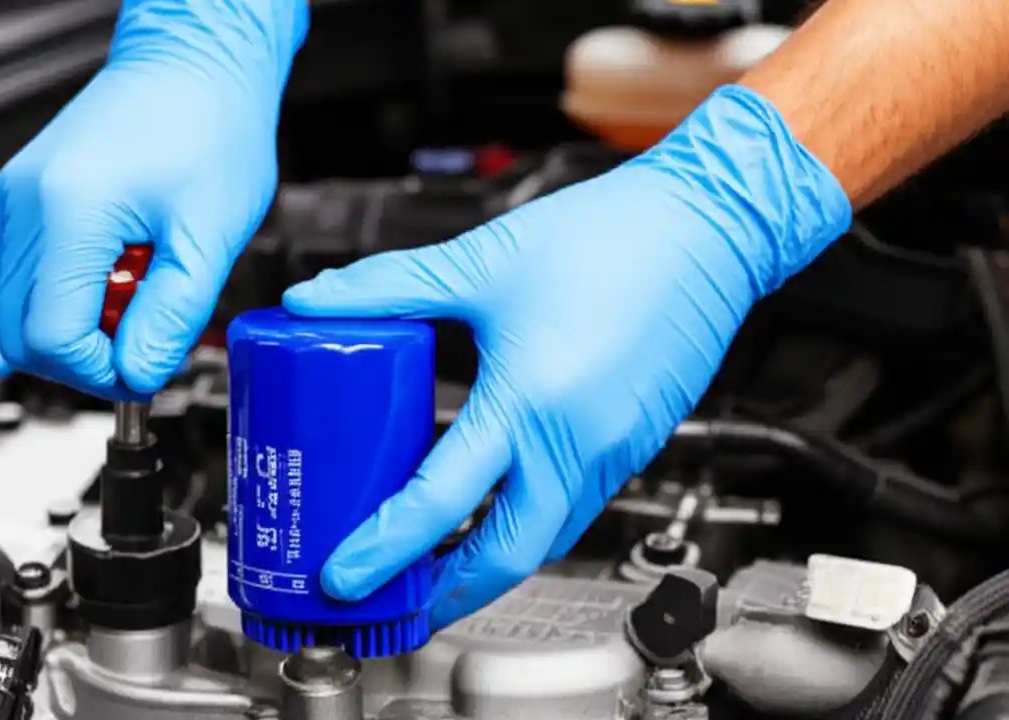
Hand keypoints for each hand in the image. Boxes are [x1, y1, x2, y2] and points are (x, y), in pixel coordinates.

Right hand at [0, 0, 306, 398]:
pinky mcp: (25, 198)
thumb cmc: (210, 126)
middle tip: (143, 340)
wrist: (196, 63)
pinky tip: (119, 276)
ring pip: (18, 309)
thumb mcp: (208, 237)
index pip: (50, 339)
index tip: (143, 367)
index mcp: (68, 211)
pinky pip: (29, 276)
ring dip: (77, 325)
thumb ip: (171, 317)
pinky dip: (70, 294)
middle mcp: (26, 204)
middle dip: (83, 356)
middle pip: (20, 333)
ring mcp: (17, 199)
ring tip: (138, 294)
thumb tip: (139, 374)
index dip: (99, 372)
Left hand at [284, 85, 851, 629]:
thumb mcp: (482, 260)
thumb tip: (315, 299)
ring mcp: (612, 450)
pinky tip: (499, 509)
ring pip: (547, 541)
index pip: (442, 500)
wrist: (709, 227)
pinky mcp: (631, 443)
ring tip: (437, 571)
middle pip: (505, 557)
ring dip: (489, 567)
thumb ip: (390, 285)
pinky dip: (529, 528)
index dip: (385, 548)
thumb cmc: (612, 238)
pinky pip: (575, 509)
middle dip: (443, 596)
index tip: (345, 577)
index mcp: (530, 401)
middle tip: (395, 608)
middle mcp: (577, 442)